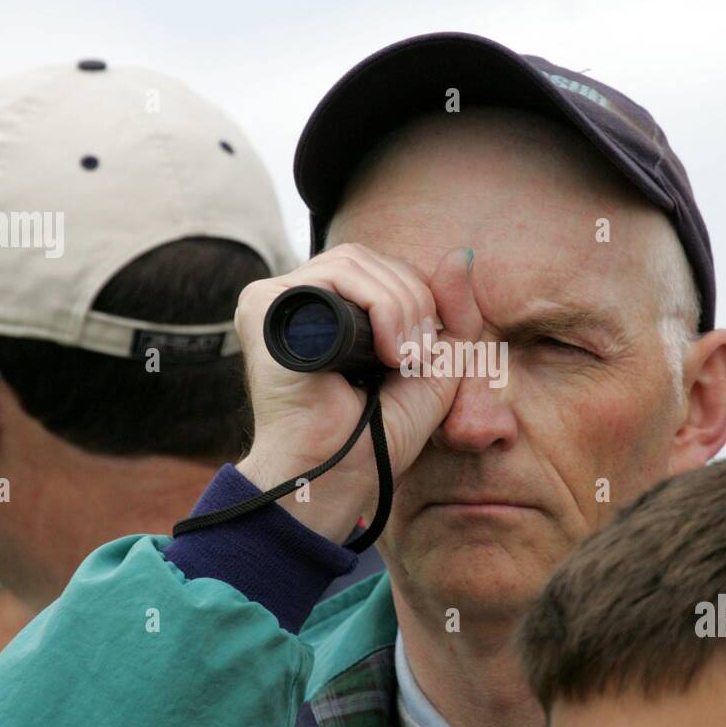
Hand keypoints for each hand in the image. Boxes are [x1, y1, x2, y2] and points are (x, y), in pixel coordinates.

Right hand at [235, 243, 480, 543]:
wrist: (342, 474)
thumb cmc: (379, 432)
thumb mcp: (436, 364)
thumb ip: (452, 310)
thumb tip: (462, 252)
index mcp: (331, 311)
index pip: (380, 268)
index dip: (419, 295)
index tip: (430, 350)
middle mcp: (299, 300)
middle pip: (368, 259)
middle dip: (413, 301)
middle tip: (416, 359)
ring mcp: (278, 301)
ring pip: (354, 262)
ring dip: (399, 306)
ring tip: (402, 359)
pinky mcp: (263, 306)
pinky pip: (333, 275)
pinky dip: (377, 305)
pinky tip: (383, 352)